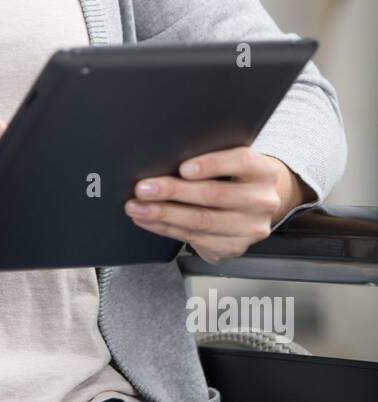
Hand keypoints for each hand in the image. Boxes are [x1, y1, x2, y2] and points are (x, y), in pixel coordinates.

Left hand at [123, 147, 312, 263]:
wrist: (253, 205)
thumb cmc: (234, 177)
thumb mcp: (231, 162)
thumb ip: (210, 158)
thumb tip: (166, 155)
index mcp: (264, 171)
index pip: (241, 162)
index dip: (211, 164)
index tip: (182, 168)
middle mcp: (262, 200)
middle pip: (214, 195)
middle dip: (173, 191)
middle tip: (144, 188)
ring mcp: (250, 228)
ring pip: (201, 221)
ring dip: (163, 214)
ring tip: (138, 207)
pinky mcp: (234, 247)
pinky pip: (194, 238)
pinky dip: (166, 228)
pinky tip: (149, 220)